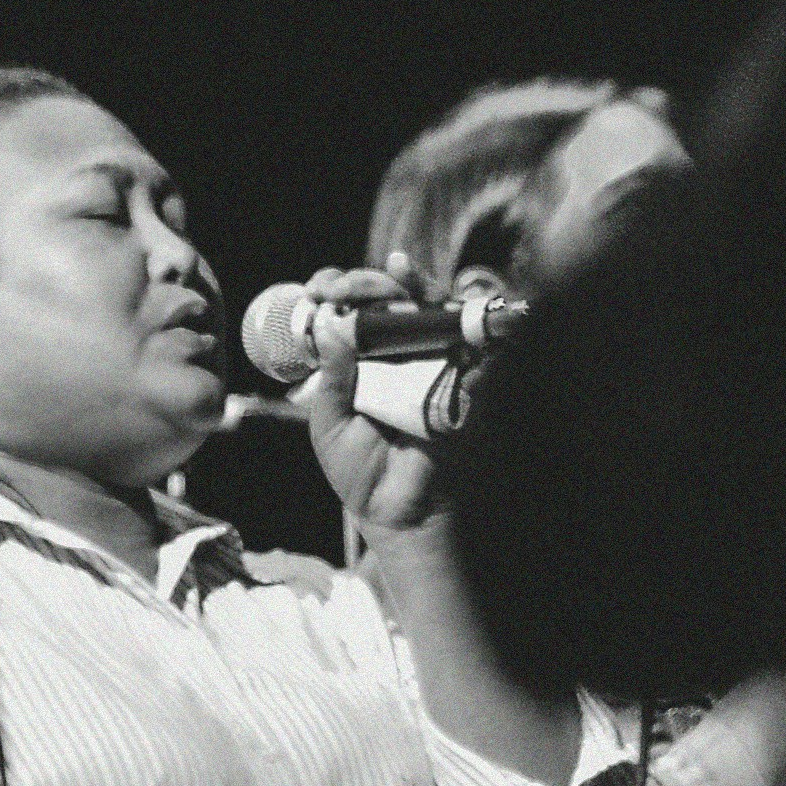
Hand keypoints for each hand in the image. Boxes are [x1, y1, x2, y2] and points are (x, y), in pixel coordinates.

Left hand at [278, 266, 452, 538]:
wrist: (400, 512)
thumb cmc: (362, 471)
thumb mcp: (330, 420)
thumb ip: (332, 375)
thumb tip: (330, 325)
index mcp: (364, 361)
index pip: (353, 311)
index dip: (338, 291)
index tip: (318, 291)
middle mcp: (399, 355)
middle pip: (390, 297)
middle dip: (365, 281)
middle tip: (339, 287)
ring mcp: (432, 361)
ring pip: (428, 304)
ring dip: (408, 282)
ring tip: (388, 273)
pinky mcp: (463, 374)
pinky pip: (466, 333)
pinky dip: (454, 310)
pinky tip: (431, 300)